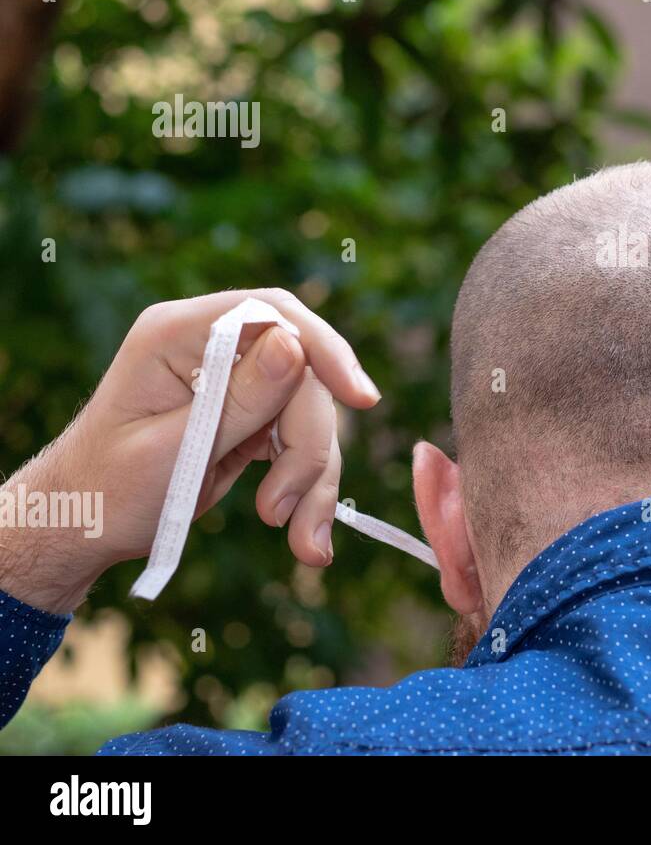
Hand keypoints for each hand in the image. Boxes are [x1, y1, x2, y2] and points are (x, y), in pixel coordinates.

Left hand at [0, 289, 380, 611]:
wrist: (82, 530)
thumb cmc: (106, 493)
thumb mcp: (172, 451)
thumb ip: (237, 398)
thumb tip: (296, 345)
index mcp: (176, 334)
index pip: (270, 314)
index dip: (323, 350)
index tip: (362, 400)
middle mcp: (210, 346)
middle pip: (301, 373)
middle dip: (308, 446)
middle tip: (288, 509)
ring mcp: (233, 379)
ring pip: (310, 411)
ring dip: (314, 478)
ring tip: (302, 541)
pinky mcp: (250, 412)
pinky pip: (300, 438)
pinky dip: (308, 487)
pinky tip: (304, 532)